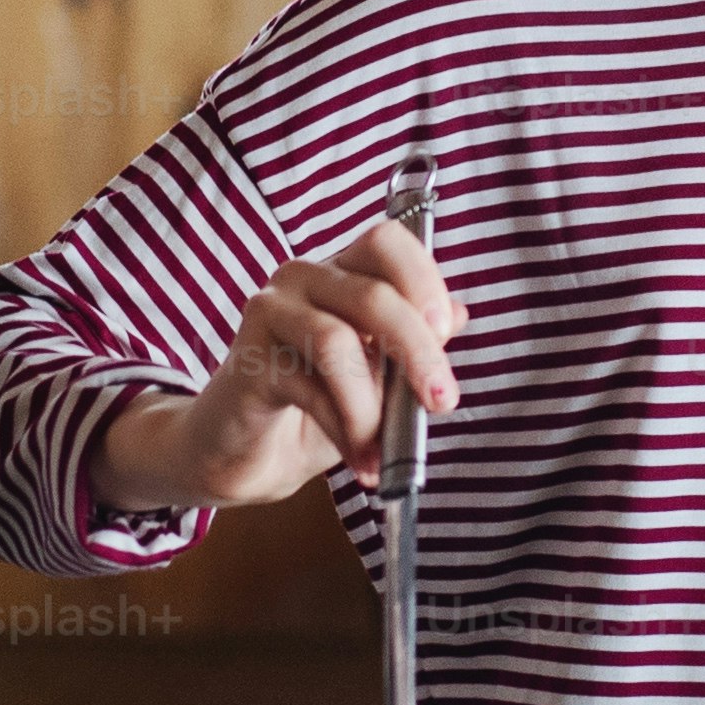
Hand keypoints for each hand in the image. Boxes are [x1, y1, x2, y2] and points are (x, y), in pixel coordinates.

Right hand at [91, 217, 460, 518]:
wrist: (247, 451)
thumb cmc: (317, 404)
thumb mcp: (378, 374)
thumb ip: (413, 341)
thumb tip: (458, 314)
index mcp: (341, 272)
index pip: (386, 242)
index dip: (422, 278)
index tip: (445, 330)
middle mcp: (302, 279)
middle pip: (372, 296)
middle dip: (418, 353)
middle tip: (441, 401)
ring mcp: (269, 313)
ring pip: (336, 341)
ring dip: (373, 407)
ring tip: (385, 451)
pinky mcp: (247, 359)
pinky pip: (308, 389)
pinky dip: (346, 432)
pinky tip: (362, 462)